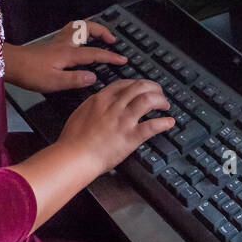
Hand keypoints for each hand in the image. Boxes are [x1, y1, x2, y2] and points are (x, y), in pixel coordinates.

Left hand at [2, 19, 126, 93]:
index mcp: (69, 53)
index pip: (95, 53)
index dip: (110, 56)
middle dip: (103, 31)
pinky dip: (80, 31)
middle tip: (112, 40)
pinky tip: (80, 40)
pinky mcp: (51, 43)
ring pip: (78, 26)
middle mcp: (65, 43)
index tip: (123, 59)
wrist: (10, 64)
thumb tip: (94, 77)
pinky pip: (70, 30)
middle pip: (88, 28)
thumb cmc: (30, 74)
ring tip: (100, 35)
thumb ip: (75, 80)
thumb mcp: (53, 82)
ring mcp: (57, 40)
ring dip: (91, 27)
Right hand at [57, 79, 175, 172]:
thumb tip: (98, 105)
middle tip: (159, 93)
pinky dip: (164, 123)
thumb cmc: (72, 141)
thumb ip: (92, 106)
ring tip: (165, 105)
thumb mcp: (80, 114)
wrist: (73, 157)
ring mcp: (123, 120)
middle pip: (139, 87)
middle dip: (153, 87)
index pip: (124, 84)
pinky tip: (169, 122)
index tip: (143, 87)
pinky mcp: (130, 137)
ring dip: (160, 100)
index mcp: (101, 99)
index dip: (137, 84)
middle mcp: (114, 106)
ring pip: (148, 100)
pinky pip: (152, 126)